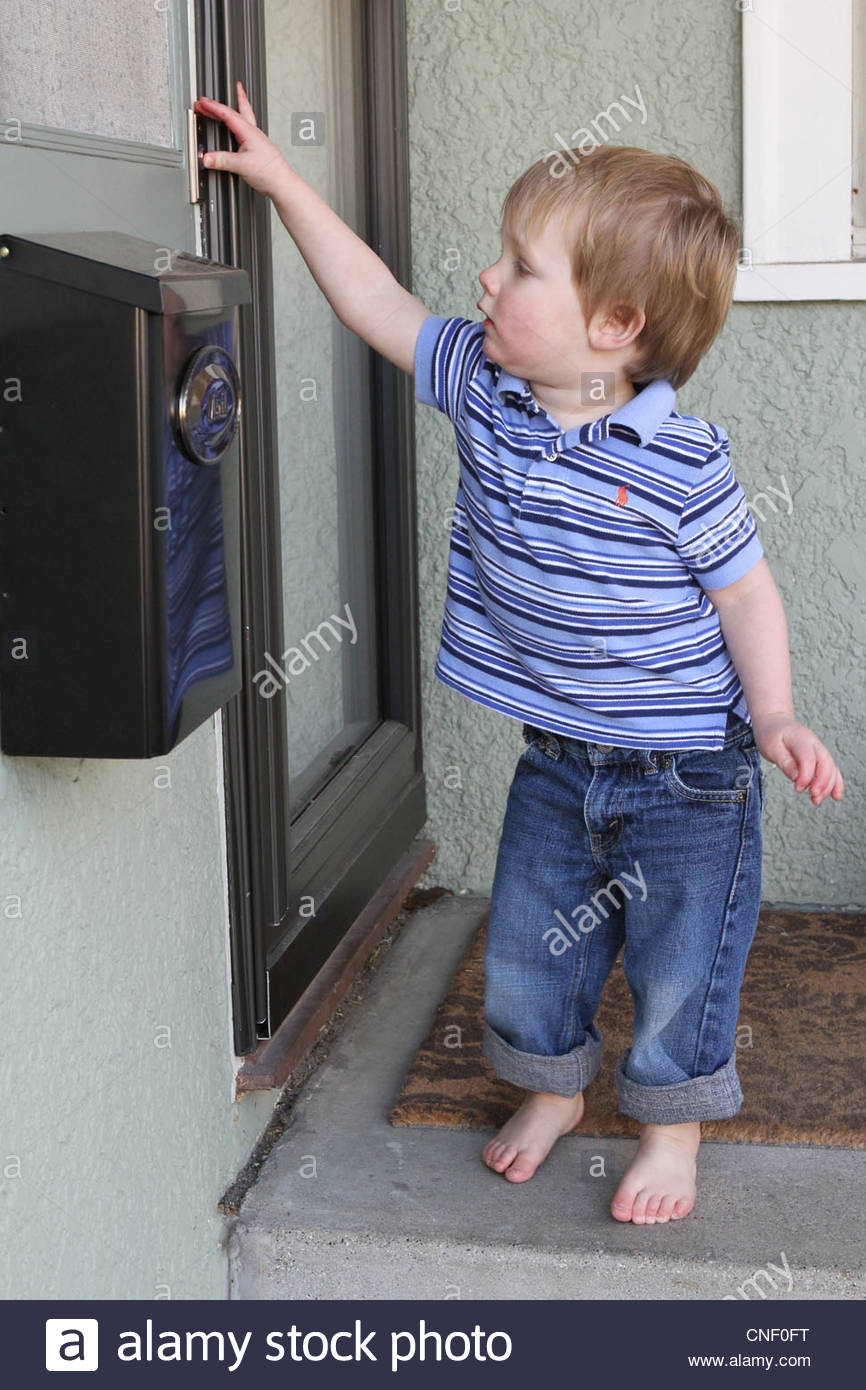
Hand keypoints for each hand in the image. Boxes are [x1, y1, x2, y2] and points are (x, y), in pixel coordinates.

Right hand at [194, 80, 289, 197]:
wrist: (282, 183)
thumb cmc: (270, 172)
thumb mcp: (241, 165)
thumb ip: (222, 161)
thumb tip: (206, 158)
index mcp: (249, 132)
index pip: (227, 114)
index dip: (213, 107)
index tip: (201, 102)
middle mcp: (253, 132)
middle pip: (236, 111)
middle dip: (219, 104)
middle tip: (206, 99)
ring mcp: (256, 139)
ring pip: (244, 116)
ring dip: (236, 105)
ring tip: (234, 96)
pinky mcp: (257, 147)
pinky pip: (246, 128)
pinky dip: (239, 122)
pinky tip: (238, 126)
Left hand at [751, 713, 843, 804]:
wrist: (774, 723)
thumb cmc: (771, 736)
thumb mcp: (771, 747)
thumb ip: (785, 762)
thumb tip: (797, 778)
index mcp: (800, 738)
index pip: (808, 758)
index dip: (806, 775)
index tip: (798, 788)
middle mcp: (814, 743)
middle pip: (825, 762)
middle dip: (822, 782)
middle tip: (813, 796)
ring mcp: (819, 750)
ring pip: (831, 767)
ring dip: (828, 786)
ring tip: (816, 800)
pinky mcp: (819, 757)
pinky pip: (832, 769)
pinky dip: (835, 782)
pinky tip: (835, 796)